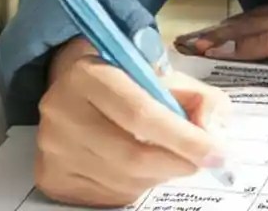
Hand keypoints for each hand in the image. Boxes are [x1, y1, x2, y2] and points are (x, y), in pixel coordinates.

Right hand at [35, 37, 230, 207]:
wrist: (76, 89)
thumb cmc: (127, 81)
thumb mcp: (166, 75)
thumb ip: (199, 97)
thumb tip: (212, 131)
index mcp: (89, 73)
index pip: (141, 113)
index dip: (183, 138)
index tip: (217, 154)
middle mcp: (62, 110)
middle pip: (132, 155)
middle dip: (176, 163)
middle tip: (200, 162)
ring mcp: (52, 147)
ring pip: (123, 180)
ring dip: (158, 174)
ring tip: (165, 157)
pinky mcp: (50, 176)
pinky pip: (108, 195)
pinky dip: (136, 187)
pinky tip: (140, 168)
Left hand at [173, 0, 267, 71]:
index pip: (265, 13)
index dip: (235, 23)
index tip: (212, 31)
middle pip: (250, 17)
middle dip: (216, 28)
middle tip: (187, 38)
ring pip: (250, 26)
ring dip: (217, 36)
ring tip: (191, 45)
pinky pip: (267, 41)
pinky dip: (239, 44)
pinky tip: (219, 50)